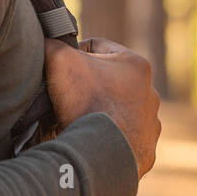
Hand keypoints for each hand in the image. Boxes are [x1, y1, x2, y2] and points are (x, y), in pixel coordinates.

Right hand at [43, 37, 161, 178]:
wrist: (100, 154)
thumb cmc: (85, 102)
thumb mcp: (60, 59)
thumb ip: (52, 43)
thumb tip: (46, 41)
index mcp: (136, 65)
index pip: (97, 47)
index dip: (73, 53)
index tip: (61, 69)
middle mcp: (151, 94)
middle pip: (110, 81)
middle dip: (88, 87)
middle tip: (66, 98)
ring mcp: (150, 126)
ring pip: (118, 113)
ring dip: (100, 114)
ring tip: (78, 122)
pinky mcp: (145, 153)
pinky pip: (121, 142)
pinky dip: (106, 141)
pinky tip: (90, 142)